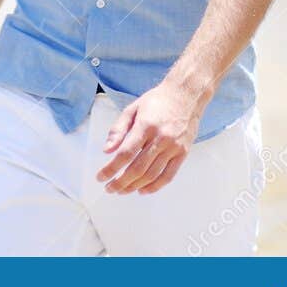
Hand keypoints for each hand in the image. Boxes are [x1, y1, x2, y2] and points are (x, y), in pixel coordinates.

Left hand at [96, 80, 205, 194]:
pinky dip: (155, 187)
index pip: (125, 153)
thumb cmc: (157, 101)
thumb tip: (106, 150)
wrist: (186, 96)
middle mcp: (160, 138)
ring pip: (152, 175)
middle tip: (109, 188)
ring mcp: (173, 148)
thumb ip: (118, 130)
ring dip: (135, 186)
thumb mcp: (132, 108)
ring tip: (122, 191)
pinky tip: (142, 190)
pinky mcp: (183, 153)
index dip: (111, 168)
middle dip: (121, 182)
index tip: (100, 177)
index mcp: (145, 126)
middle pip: (138, 168)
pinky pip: (168, 176)